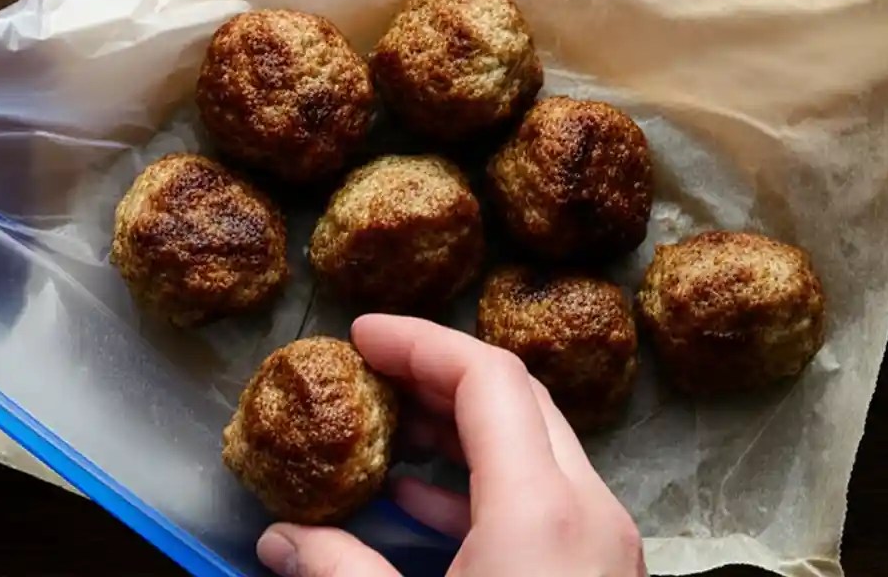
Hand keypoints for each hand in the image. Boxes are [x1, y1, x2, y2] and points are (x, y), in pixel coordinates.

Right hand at [256, 315, 645, 576]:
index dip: (419, 342)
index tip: (359, 335)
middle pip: (520, 403)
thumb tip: (284, 539)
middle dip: (440, 379)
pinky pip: (543, 507)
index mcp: (544, 513)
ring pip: (536, 453)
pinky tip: (419, 511)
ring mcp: (603, 552)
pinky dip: (482, 491)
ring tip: (387, 434)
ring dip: (461, 435)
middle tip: (372, 375)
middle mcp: (591, 518)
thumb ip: (338, 576)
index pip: (488, 379)